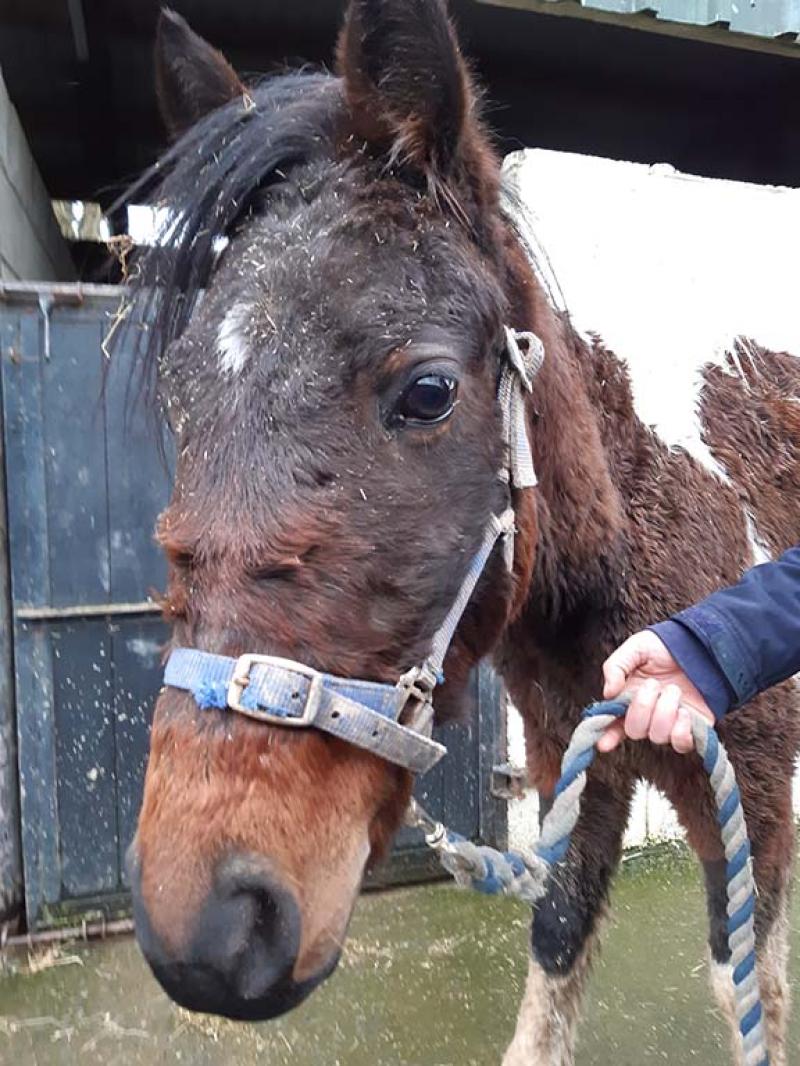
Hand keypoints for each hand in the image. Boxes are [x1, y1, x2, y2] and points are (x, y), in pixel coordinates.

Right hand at [598, 630, 714, 754]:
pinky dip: (681, 730)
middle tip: (653, 685)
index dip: (607, 736)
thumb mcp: (636, 648)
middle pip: (635, 731)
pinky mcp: (692, 728)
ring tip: (674, 691)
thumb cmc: (665, 647)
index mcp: (629, 697)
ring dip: (665, 712)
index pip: (613, 723)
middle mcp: (648, 714)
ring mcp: (669, 723)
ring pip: (658, 736)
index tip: (603, 744)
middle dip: (642, 708)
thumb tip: (607, 693)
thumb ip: (615, 667)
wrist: (701, 646)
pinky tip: (684, 711)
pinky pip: (681, 743)